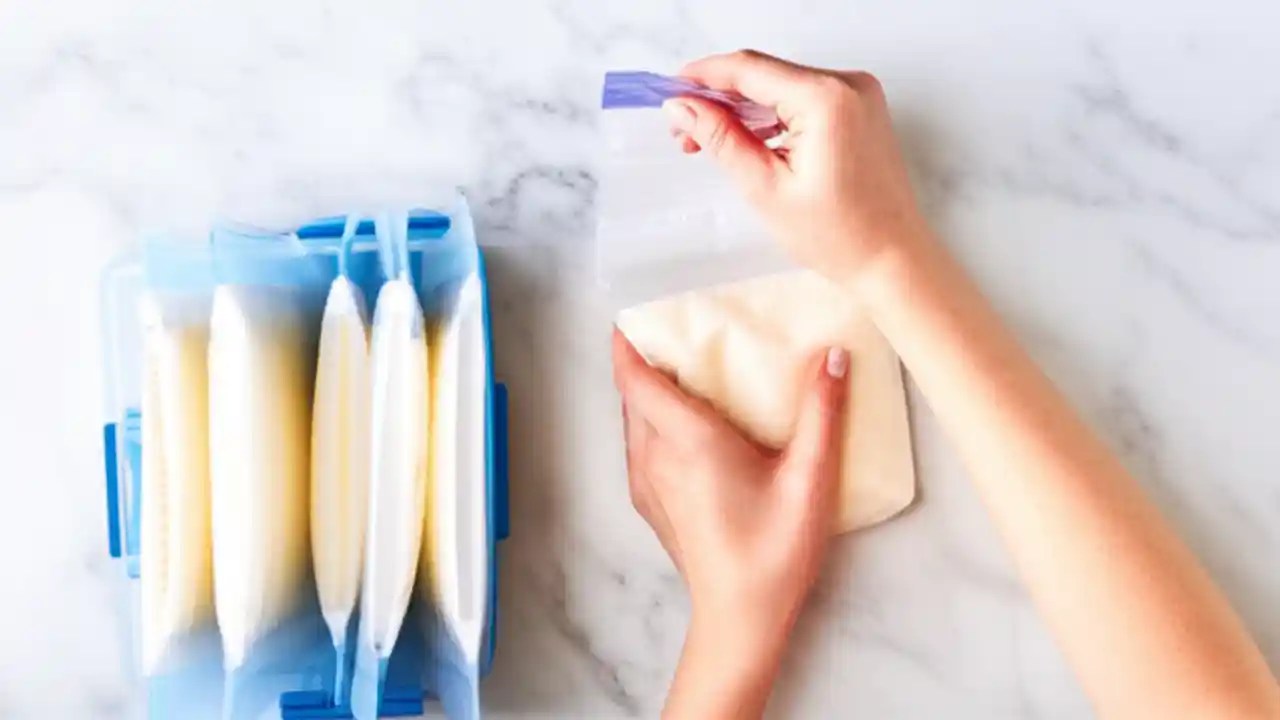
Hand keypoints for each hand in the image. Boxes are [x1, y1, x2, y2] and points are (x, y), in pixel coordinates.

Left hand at [612, 329, 848, 716]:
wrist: (739, 620)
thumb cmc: (773, 552)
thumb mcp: (810, 479)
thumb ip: (822, 412)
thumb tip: (832, 356)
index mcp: (686, 442)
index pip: (636, 378)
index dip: (628, 343)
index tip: (636, 315)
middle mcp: (654, 457)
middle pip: (632, 394)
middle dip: (646, 359)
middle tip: (680, 335)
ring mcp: (646, 484)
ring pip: (634, 422)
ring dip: (649, 393)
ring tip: (687, 374)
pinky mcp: (651, 504)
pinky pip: (641, 447)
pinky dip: (653, 423)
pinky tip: (691, 428)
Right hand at [662, 50, 927, 287]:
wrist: (894, 259)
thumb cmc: (841, 236)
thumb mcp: (765, 188)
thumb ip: (721, 139)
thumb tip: (682, 107)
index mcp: (826, 99)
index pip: (748, 69)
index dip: (702, 77)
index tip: (669, 91)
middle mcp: (847, 84)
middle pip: (764, 73)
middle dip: (719, 97)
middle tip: (684, 131)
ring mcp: (858, 94)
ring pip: (780, 85)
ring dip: (742, 108)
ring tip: (709, 143)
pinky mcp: (859, 109)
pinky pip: (802, 98)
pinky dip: (771, 114)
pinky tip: (747, 141)